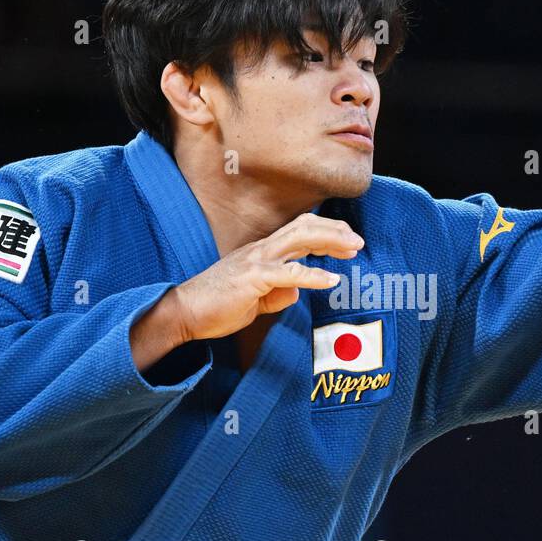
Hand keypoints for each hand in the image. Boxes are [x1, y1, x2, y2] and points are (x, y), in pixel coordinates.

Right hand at [131, 213, 362, 369]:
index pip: (298, 232)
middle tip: (358, 241)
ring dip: (329, 242)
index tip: (348, 243)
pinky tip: (332, 280)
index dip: (326, 233)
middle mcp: (260, 250)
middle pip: (304, 228)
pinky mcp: (252, 278)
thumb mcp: (254, 301)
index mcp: (261, 253)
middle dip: (334, 231)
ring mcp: (256, 261)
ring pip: (299, 239)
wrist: (183, 312)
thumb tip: (296, 292)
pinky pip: (288, 273)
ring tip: (352, 249)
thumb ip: (276, 294)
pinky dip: (313, 275)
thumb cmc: (216, 306)